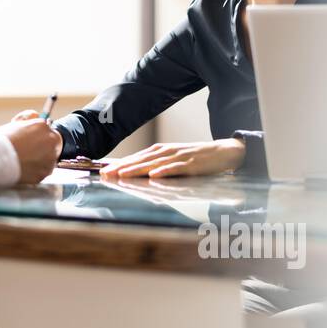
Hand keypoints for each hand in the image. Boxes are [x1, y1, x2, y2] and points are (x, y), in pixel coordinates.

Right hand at [0, 117, 62, 183]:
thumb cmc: (1, 141)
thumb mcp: (16, 123)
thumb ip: (29, 118)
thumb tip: (36, 115)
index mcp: (42, 126)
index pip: (48, 131)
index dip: (40, 137)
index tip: (33, 142)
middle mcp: (50, 140)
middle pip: (52, 144)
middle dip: (43, 148)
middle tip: (28, 152)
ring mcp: (49, 158)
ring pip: (49, 159)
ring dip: (41, 160)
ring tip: (24, 161)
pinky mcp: (45, 172)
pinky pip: (43, 171)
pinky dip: (36, 171)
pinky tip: (24, 168)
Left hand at [100, 138, 245, 179]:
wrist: (223, 152)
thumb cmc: (195, 158)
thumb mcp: (173, 160)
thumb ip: (157, 166)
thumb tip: (139, 175)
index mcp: (160, 152)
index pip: (136, 158)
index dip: (119, 164)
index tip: (103, 172)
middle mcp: (166, 152)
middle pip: (141, 160)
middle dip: (122, 167)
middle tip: (106, 174)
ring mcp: (178, 157)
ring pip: (154, 164)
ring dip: (137, 169)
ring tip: (122, 174)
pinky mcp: (191, 164)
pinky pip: (176, 168)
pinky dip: (165, 171)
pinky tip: (154, 175)